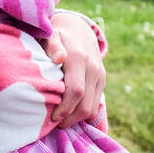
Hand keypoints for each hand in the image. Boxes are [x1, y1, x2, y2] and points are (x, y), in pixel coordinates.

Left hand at [45, 11, 105, 126]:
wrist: (78, 29)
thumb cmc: (57, 36)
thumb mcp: (51, 35)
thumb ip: (52, 46)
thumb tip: (59, 58)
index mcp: (79, 59)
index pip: (76, 91)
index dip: (64, 108)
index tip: (52, 117)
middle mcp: (93, 68)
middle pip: (85, 105)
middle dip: (69, 118)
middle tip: (54, 123)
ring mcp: (100, 75)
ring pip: (91, 108)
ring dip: (76, 118)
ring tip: (60, 119)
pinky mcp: (102, 80)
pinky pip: (95, 104)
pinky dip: (83, 112)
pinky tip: (69, 112)